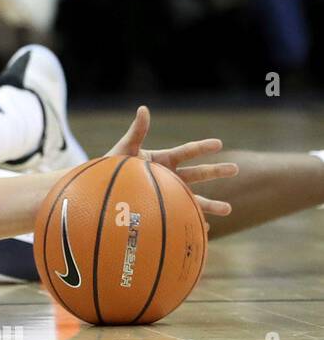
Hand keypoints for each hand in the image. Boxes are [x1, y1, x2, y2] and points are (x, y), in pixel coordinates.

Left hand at [105, 106, 237, 218]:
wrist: (103, 187)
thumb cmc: (111, 166)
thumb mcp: (124, 148)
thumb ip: (136, 131)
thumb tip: (143, 108)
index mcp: (163, 160)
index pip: (186, 152)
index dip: (202, 147)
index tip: (218, 143)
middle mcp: (170, 177)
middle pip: (197, 174)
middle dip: (216, 172)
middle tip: (235, 169)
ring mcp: (169, 194)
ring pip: (194, 200)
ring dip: (211, 205)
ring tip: (228, 209)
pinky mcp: (164, 209)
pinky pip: (182, 218)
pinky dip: (193, 223)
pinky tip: (205, 230)